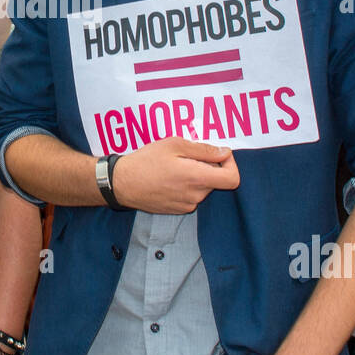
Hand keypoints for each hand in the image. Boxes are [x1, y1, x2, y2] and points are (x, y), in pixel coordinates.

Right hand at [111, 136, 239, 213]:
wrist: (122, 184)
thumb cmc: (146, 161)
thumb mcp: (174, 145)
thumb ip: (204, 150)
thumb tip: (225, 153)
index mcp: (197, 178)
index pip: (232, 179)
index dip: (231, 164)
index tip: (219, 155)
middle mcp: (195, 195)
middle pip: (216, 181)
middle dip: (208, 166)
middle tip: (186, 156)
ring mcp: (186, 205)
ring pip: (203, 187)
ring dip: (196, 176)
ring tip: (174, 166)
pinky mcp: (177, 209)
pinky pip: (191, 195)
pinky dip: (186, 185)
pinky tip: (168, 177)